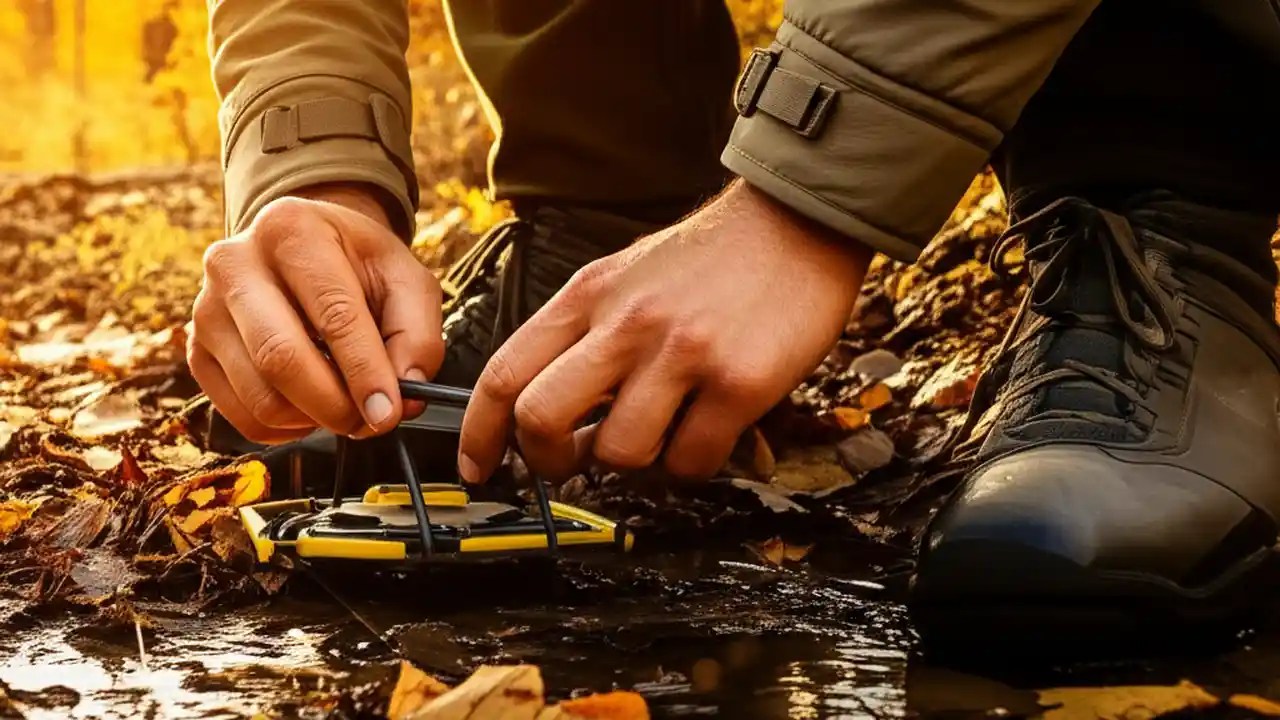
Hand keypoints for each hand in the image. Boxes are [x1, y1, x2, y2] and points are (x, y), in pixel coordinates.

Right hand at [188, 183, 443, 443]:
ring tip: (345, 408)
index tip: (387, 412)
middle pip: (280, 357)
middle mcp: (235, 263)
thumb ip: (417, 333)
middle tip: (369, 422)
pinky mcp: (198, 350)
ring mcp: (206, 308)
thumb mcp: (406, 279)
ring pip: (258, 395)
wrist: (306, 250)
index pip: (332, 314)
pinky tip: (310, 408)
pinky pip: (239, 414)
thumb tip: (405, 391)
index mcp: (292, 230)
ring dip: (312, 420)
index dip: (364, 372)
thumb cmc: (358, 264)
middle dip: (334, 405)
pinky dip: (284, 429)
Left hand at [458, 180, 872, 481]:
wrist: (797, 222)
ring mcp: (682, 354)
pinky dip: (691, 465)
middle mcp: (626, 324)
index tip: (478, 464)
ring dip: (633, 464)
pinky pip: (691, 460)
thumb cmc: (712, 257)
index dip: (480, 431)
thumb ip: (585, 334)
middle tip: (571, 464)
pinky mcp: (738, 382)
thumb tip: (551, 410)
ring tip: (658, 436)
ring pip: (619, 452)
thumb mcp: (626, 276)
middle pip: (541, 418)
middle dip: (547, 460)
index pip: (504, 372)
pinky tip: (705, 434)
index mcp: (588, 296)